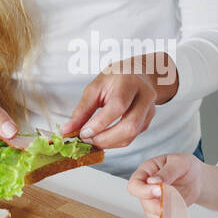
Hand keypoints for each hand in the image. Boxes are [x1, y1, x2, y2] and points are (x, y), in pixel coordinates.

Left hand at [59, 53, 175, 149]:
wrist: (139, 74)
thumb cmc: (116, 78)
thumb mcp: (95, 87)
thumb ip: (82, 110)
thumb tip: (68, 130)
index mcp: (129, 83)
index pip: (117, 106)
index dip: (99, 123)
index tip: (83, 133)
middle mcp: (144, 97)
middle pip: (130, 125)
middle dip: (106, 139)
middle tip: (88, 140)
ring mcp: (149, 111)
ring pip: (132, 135)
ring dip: (110, 143)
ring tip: (93, 140)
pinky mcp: (147, 122)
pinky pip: (132, 138)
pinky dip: (115, 142)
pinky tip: (104, 138)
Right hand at [126, 153, 203, 217]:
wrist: (196, 178)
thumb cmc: (186, 166)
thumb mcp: (179, 163)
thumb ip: (167, 172)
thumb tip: (153, 181)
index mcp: (146, 173)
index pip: (134, 186)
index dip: (143, 191)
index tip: (159, 191)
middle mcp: (146, 189)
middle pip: (143, 203)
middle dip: (158, 205)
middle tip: (173, 200)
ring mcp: (153, 202)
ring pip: (150, 215)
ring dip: (165, 214)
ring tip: (178, 204)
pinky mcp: (160, 213)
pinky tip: (177, 215)